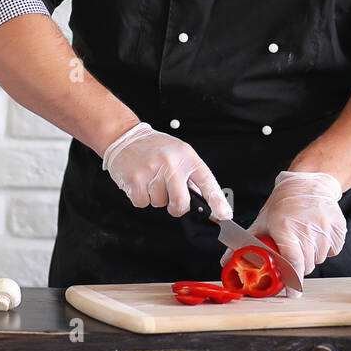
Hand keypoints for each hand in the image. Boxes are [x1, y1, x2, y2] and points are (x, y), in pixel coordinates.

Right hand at [101, 121, 232, 219]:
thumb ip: (191, 176)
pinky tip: (140, 182)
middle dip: (178, 208)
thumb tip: (206, 202)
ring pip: (160, 203)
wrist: (125, 136)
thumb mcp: (179, 153)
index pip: (207, 181)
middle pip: (182, 202)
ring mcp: (153, 170)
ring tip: (151, 179)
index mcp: (186, 156)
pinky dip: (141, 197)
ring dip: (156, 197)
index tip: (224, 214)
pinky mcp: (135, 179)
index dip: (217, 201)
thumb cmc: (154, 147)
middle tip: (172, 202)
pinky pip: (143, 203)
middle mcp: (171, 162)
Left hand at [235, 171, 345, 277]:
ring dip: (312, 256)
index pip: (293, 262)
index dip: (293, 281)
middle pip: (306, 265)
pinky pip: (333, 250)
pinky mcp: (338, 227)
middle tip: (293, 254)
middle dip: (298, 266)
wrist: (307, 183)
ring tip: (304, 239)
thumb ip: (245, 244)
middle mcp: (307, 227)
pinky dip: (326, 248)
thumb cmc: (282, 203)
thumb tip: (226, 262)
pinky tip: (317, 235)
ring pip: (319, 259)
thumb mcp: (262, 221)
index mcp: (285, 227)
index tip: (292, 293)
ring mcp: (324, 227)